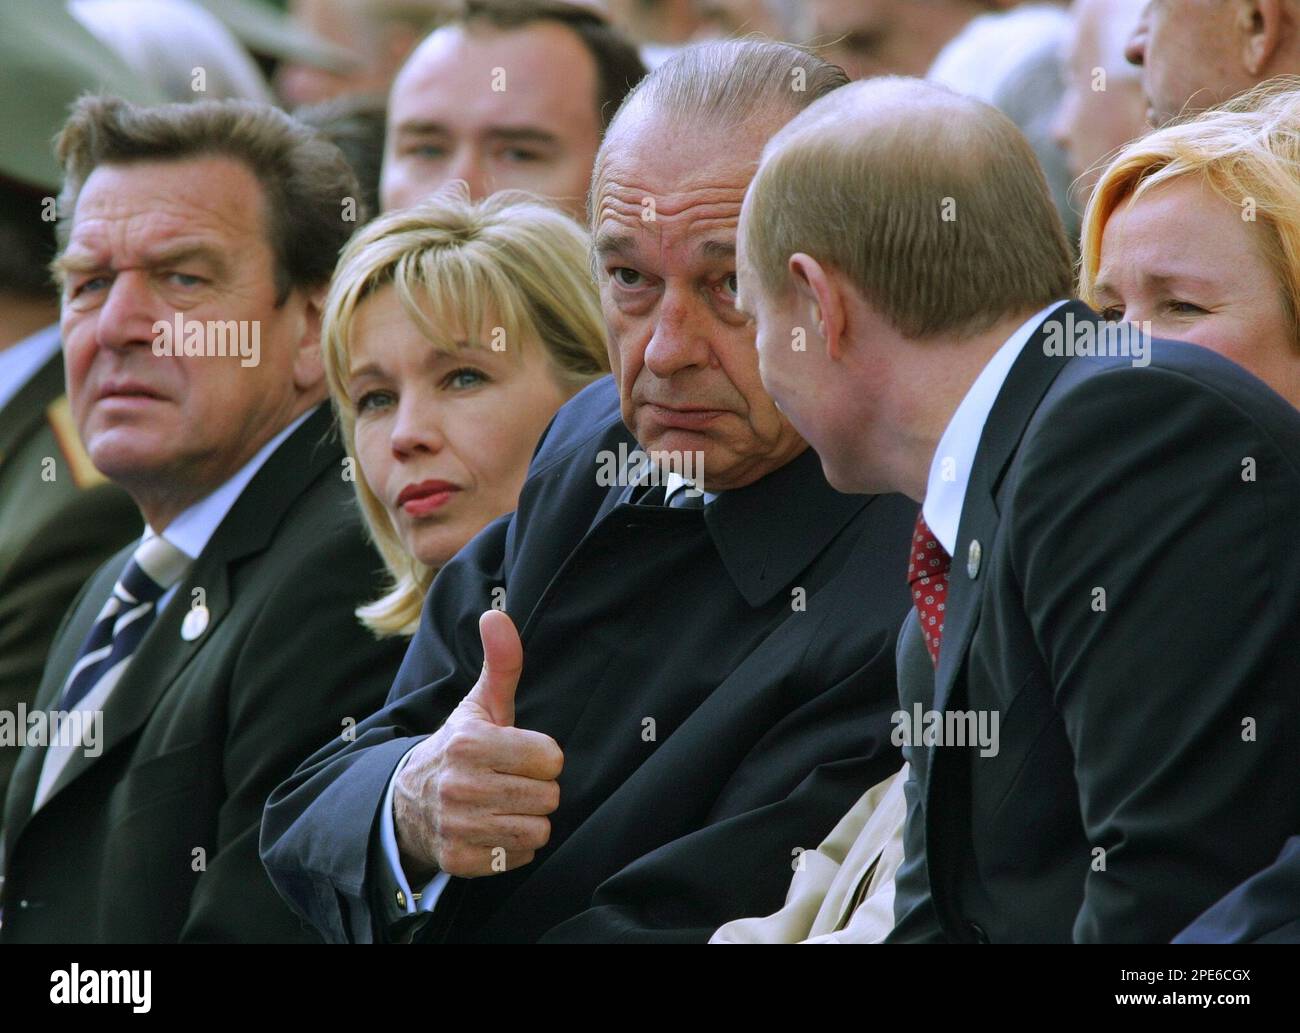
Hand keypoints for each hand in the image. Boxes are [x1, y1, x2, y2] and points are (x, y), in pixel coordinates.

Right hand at [394, 609, 562, 878]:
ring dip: (528, 819)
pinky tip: (491, 829)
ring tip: (503, 804)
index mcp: (470, 743)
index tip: (519, 754)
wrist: (405, 804)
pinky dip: (512, 848)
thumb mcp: (479, 705)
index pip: (551, 758)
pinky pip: (520, 857)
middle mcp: (461, 786)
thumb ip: (501, 663)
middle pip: (549, 796)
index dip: (541, 756)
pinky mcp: (459, 861)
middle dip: (537, 788)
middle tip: (511, 781)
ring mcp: (458, 827)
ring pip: (538, 830)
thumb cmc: (458, 748)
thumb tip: (497, 614)